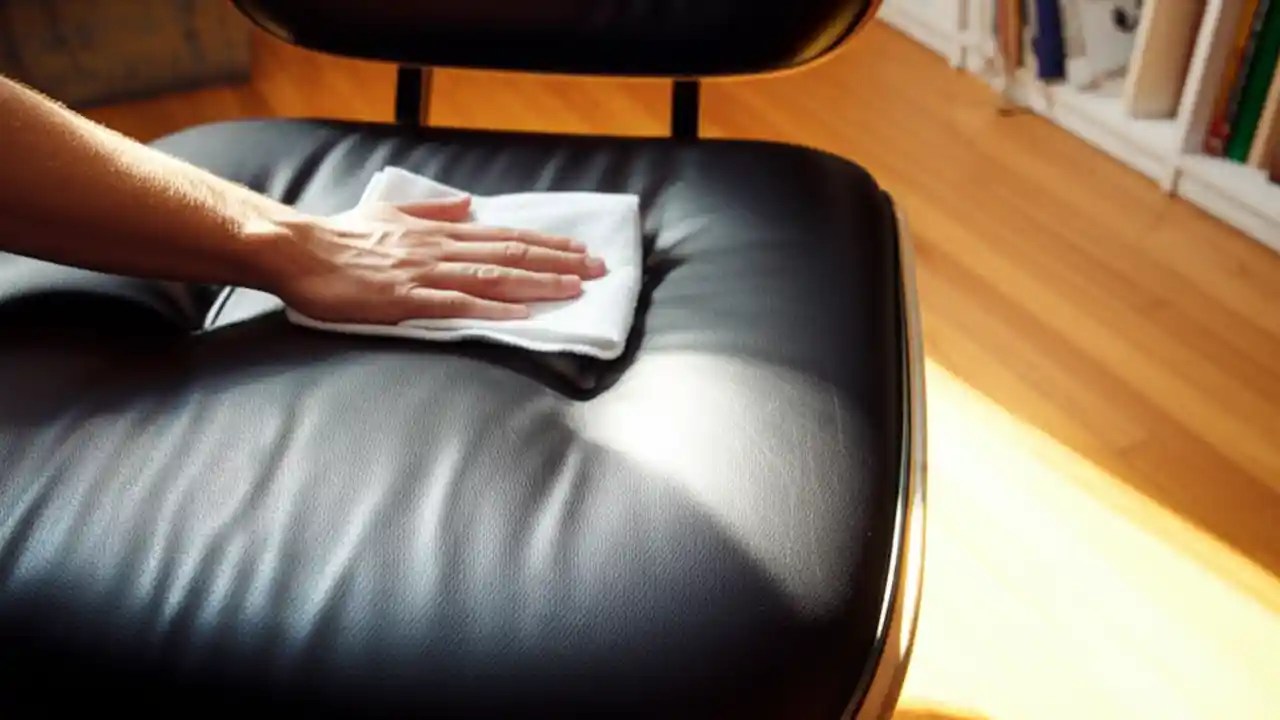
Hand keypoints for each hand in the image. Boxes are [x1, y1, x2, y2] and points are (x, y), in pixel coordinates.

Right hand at [261, 196, 606, 323]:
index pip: (505, 236)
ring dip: (538, 282)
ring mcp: (426, 273)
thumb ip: (433, 211)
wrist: (300, 251)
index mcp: (439, 233)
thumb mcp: (391, 213)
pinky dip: (494, 306)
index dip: (546, 244)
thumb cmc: (341, 235)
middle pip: (511, 253)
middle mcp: (441, 249)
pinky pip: (459, 302)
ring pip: (495, 276)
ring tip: (575, 289)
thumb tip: (468, 204)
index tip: (579, 249)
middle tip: (598, 269)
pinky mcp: (408, 299)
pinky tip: (523, 312)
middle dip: (558, 262)